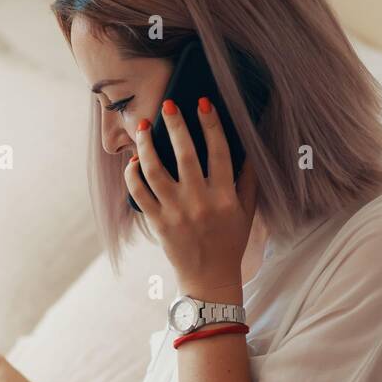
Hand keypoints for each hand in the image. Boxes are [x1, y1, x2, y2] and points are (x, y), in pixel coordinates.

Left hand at [125, 98, 256, 299]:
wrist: (210, 278)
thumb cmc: (230, 241)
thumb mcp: (247, 211)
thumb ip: (247, 179)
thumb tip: (247, 146)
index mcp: (224, 196)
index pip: (218, 151)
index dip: (210, 124)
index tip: (203, 102)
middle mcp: (199, 202)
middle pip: (185, 154)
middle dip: (176, 125)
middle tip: (168, 104)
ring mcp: (176, 212)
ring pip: (155, 170)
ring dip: (147, 145)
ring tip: (144, 128)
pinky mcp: (158, 223)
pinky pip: (140, 194)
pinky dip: (133, 175)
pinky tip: (133, 161)